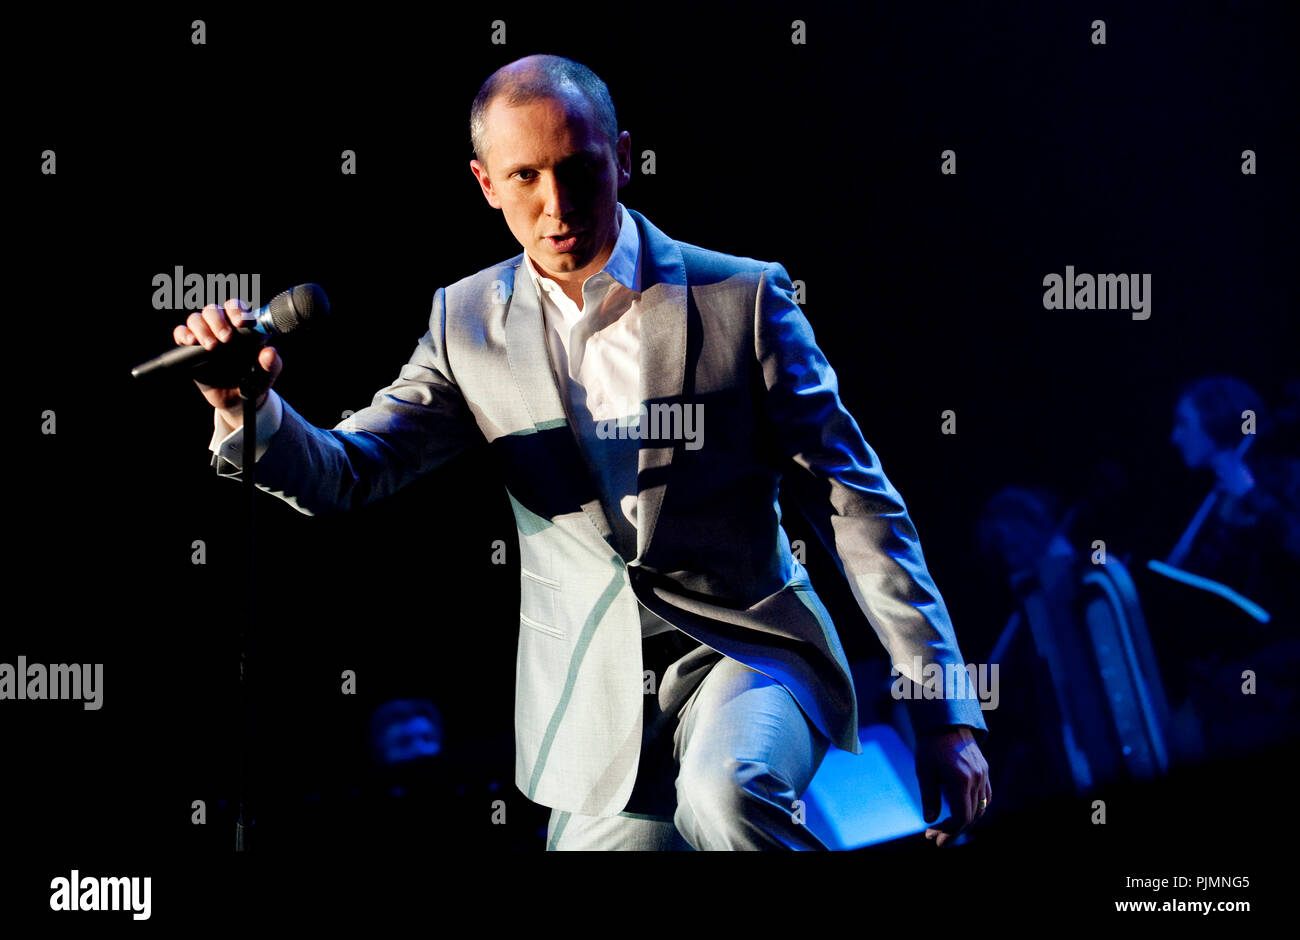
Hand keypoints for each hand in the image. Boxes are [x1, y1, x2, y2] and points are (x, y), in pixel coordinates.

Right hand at [173, 299, 282, 426]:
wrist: (238, 400)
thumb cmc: (254, 381)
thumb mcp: (266, 374)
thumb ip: (270, 364)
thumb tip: (270, 352)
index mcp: (242, 328)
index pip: (236, 308)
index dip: (237, 311)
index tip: (241, 323)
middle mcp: (222, 328)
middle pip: (213, 310)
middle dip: (218, 321)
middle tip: (226, 338)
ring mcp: (205, 337)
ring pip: (196, 319)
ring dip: (202, 329)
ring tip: (211, 346)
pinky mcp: (189, 350)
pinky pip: (181, 334)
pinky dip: (184, 334)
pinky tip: (191, 343)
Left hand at [915, 725, 990, 846]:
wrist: (944, 720)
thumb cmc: (930, 744)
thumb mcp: (924, 771)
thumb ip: (929, 797)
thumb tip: (930, 820)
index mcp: (961, 780)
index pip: (961, 817)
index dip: (949, 832)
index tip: (934, 839)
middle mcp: (976, 779)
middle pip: (971, 816)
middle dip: (954, 829)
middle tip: (934, 836)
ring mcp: (983, 774)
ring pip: (981, 807)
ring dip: (965, 820)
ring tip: (946, 826)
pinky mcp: (984, 769)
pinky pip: (985, 795)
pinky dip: (975, 807)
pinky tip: (960, 810)